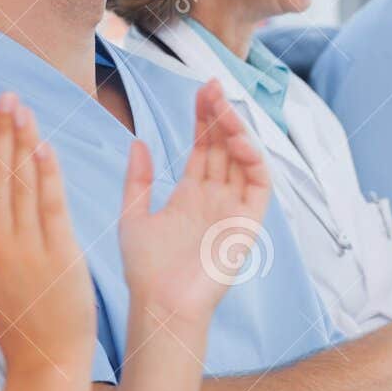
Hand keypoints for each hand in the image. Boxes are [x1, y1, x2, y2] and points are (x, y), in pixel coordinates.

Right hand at [0, 92, 96, 370]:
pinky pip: (48, 205)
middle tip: (7, 96)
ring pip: (17, 184)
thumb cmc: (16, 318)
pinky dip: (45, 173)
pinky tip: (43, 146)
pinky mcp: (54, 254)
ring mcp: (21, 249)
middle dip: (1, 132)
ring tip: (22, 109)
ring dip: (20, 142)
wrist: (43, 358)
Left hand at [120, 79, 270, 331]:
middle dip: (220, 115)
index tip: (200, 91)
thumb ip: (138, 179)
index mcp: (190, 194)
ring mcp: (233, 209)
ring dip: (237, 130)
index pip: (203, 146)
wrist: (160, 304)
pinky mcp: (248, 223)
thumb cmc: (145, 270)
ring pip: (243, 159)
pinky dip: (254, 160)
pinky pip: (258, 185)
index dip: (204, 117)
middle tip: (213, 87)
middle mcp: (215, 197)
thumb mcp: (133, 215)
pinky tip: (238, 140)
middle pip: (224, 146)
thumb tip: (138, 141)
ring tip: (223, 106)